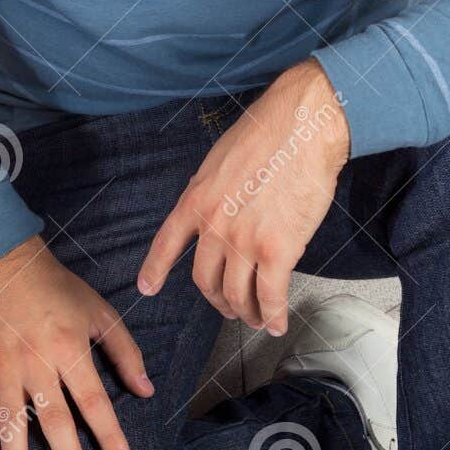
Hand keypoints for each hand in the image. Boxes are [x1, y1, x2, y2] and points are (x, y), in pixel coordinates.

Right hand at [0, 235, 153, 449]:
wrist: (3, 261)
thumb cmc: (57, 289)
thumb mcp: (100, 311)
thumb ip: (124, 352)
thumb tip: (146, 391)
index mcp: (69, 347)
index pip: (93, 399)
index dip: (108, 432)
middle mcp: (36, 361)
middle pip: (54, 418)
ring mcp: (3, 367)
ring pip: (11, 421)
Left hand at [136, 60, 349, 335]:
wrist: (302, 126)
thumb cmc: (267, 133)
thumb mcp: (220, 160)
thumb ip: (213, 193)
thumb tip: (220, 214)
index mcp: (196, 200)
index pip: (167, 244)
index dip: (154, 270)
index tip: (147, 288)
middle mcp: (214, 226)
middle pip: (205, 280)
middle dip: (217, 300)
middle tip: (229, 307)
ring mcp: (244, 241)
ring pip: (237, 294)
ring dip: (246, 312)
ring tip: (254, 318)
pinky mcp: (278, 251)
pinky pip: (271, 296)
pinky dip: (273, 315)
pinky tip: (276, 323)